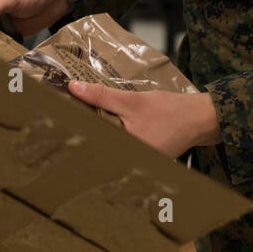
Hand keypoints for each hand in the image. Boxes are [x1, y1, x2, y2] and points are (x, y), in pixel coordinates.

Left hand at [67, 82, 221, 157]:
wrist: (200, 118)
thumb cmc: (169, 111)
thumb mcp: (132, 100)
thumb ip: (101, 96)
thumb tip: (73, 87)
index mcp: (124, 154)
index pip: (90, 148)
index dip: (71, 139)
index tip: (52, 130)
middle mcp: (129, 163)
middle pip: (97, 150)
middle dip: (81, 138)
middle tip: (57, 126)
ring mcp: (137, 162)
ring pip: (109, 148)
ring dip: (96, 136)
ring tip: (73, 124)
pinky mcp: (143, 156)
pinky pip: (121, 146)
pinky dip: (112, 136)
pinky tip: (102, 125)